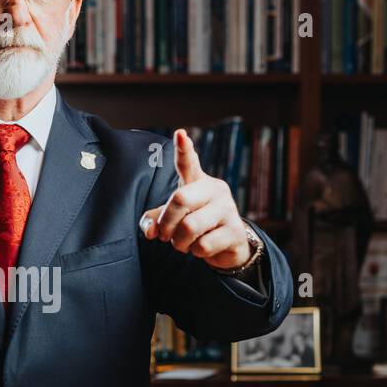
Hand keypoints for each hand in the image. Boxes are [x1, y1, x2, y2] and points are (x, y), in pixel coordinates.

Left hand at [139, 128, 251, 269]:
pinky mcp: (235, 230)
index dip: (184, 149)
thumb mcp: (172, 220)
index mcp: (197, 182)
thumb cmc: (196, 225)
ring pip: (190, 226)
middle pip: (180, 199)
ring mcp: (228, 208)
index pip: (189, 163)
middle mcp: (214, 190)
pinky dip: (196, 252)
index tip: (180, 134)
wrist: (228, 246)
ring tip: (183, 244)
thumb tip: (151, 231)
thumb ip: (154, 221)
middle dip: (166, 223)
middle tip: (164, 236)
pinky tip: (201, 248)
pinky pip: (203, 245)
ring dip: (179, 242)